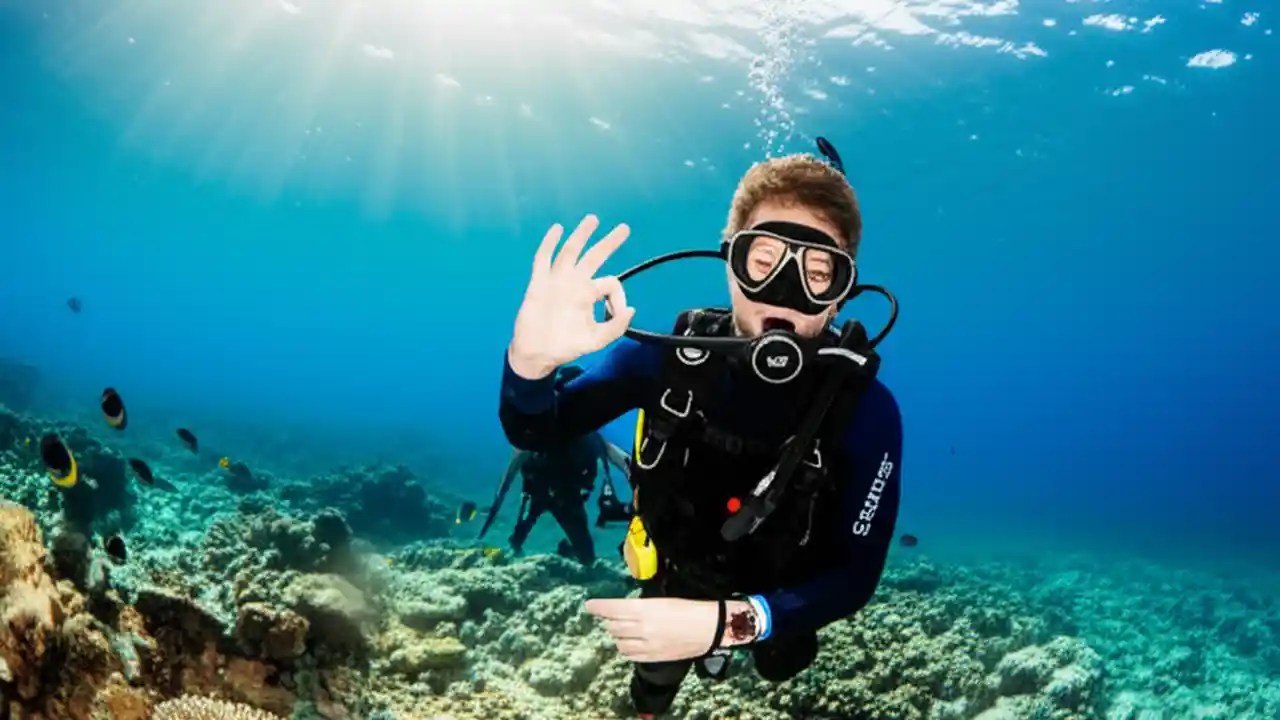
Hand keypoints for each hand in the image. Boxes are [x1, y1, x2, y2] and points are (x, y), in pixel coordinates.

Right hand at [508, 214, 635, 379]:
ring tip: (593, 219)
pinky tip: (557, 229)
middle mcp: (575, 283)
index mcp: (590, 295)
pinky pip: (543, 259)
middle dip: (609, 242)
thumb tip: (633, 309)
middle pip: (594, 256)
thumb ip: (615, 327)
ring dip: (581, 235)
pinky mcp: (539, 283)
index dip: (620, 296)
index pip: (611, 283)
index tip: (620, 313)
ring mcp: (557, 281)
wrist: (537, 354)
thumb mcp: (596, 340)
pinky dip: (549, 244)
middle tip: (625, 228)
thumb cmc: (566, 346)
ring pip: (570, 251)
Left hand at [584, 598, 756, 662]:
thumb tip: (624, 608)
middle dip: (609, 620)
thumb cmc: (688, 608)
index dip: (598, 607)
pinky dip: (626, 648)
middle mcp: (642, 629)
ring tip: (622, 629)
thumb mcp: (662, 600)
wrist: (709, 628)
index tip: (589, 605)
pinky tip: (629, 643)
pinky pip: (629, 655)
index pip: (612, 609)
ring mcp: (646, 646)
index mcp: (644, 610)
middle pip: (613, 626)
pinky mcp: (653, 658)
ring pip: (619, 642)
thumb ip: (641, 606)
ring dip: (617, 634)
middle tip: (610, 615)